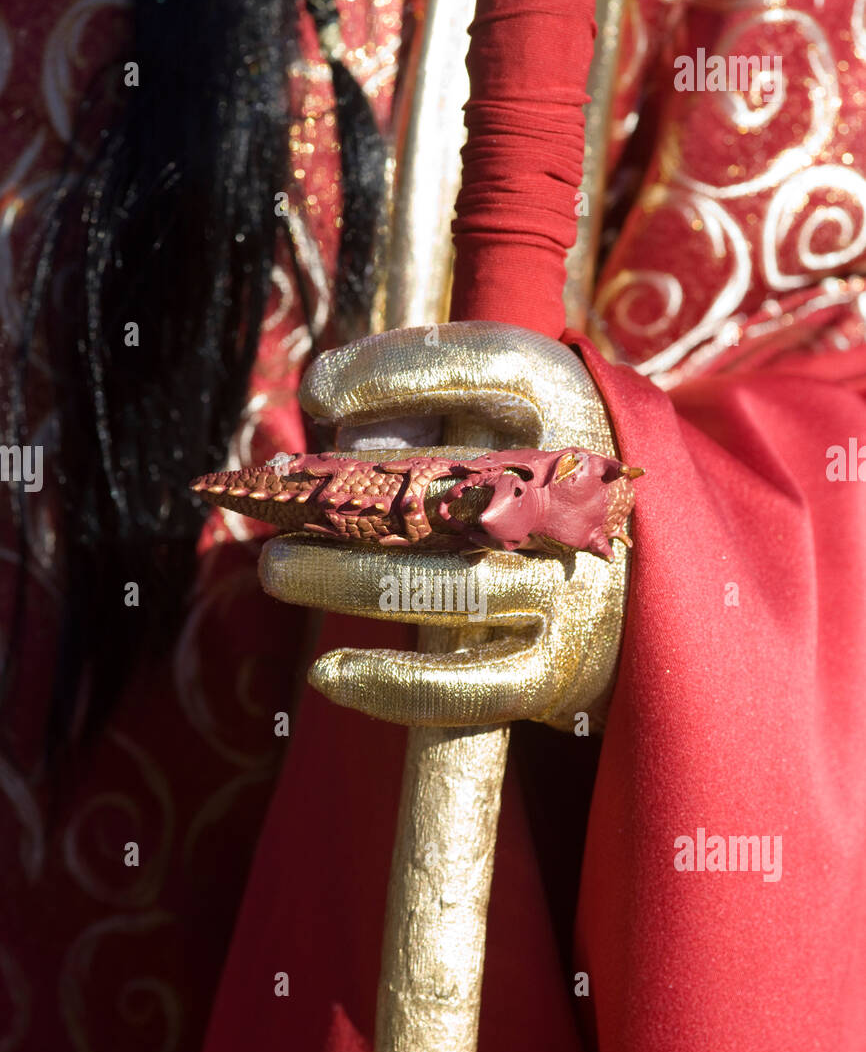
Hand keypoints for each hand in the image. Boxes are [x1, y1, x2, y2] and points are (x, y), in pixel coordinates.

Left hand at [259, 321, 630, 730]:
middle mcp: (581, 503)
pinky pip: (464, 688)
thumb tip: (337, 448)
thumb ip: (429, 422)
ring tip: (277, 569)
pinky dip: (389, 685)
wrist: (652, 600)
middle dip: (351, 493)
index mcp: (576, 415)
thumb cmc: (540, 497)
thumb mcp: (507, 431)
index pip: (492, 364)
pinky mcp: (557, 673)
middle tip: (273, 501)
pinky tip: (325, 674)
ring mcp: (575, 594)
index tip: (317, 391)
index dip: (397, 371)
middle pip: (457, 485)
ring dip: (348, 581)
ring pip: (448, 589)